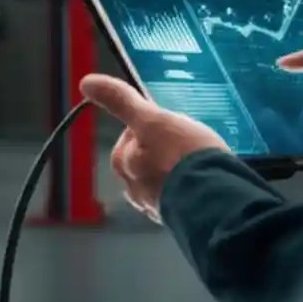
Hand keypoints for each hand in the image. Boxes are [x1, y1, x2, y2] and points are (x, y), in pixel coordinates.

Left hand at [80, 74, 229, 223]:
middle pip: (148, 157)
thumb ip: (122, 101)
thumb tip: (86, 83)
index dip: (153, 124)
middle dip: (166, 149)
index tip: (172, 124)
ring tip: (202, 161)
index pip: (131, 134)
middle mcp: (134, 189)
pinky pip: (183, 195)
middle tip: (190, 142)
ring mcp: (158, 207)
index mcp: (123, 163)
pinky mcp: (181, 218)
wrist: (215, 201)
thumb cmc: (182, 157)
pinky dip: (192, 187)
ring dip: (180, 170)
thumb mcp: (153, 120)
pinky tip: (209, 180)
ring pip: (166, 178)